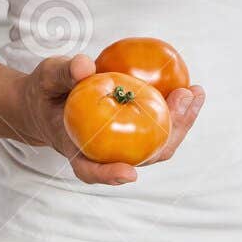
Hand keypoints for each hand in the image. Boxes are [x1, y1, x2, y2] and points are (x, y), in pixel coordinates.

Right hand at [20, 53, 204, 186]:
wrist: (48, 101)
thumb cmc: (45, 92)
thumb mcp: (47, 78)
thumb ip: (64, 73)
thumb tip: (85, 65)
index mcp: (75, 149)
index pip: (90, 170)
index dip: (109, 175)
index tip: (128, 173)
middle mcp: (103, 154)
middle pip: (139, 159)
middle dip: (168, 134)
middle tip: (184, 98)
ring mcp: (122, 147)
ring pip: (156, 146)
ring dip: (180, 123)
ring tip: (195, 93)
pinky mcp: (134, 134)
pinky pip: (158, 128)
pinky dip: (176, 112)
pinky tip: (188, 90)